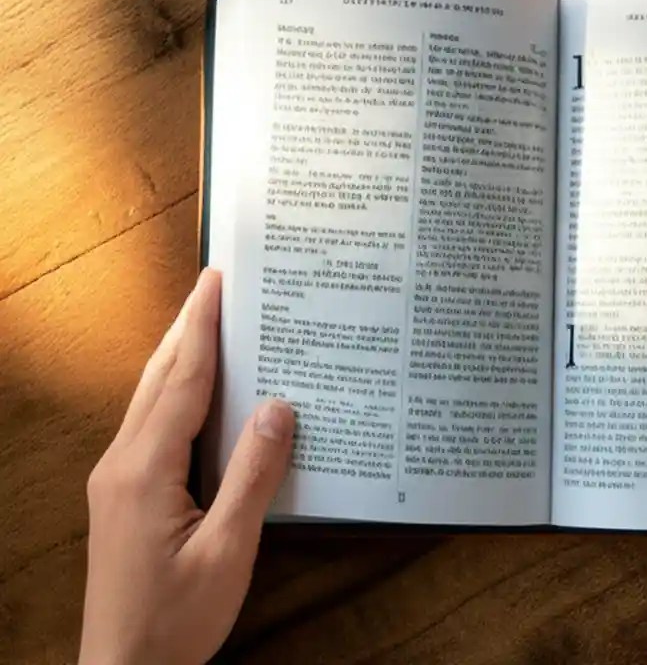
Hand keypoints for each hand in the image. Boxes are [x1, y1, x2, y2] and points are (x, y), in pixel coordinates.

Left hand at [80, 269, 295, 664]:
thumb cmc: (177, 617)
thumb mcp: (229, 551)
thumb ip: (253, 477)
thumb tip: (278, 408)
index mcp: (145, 470)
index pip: (180, 382)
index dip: (202, 329)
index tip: (217, 282)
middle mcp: (122, 465)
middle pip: (157, 380)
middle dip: (187, 329)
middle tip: (216, 285)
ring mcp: (116, 481)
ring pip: (149, 401)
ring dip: (178, 358)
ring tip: (208, 323)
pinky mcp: (122, 497)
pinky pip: (150, 427)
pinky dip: (175, 394)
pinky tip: (197, 393)